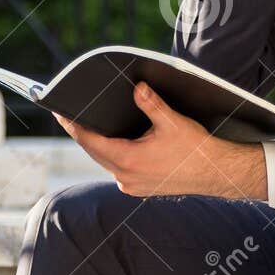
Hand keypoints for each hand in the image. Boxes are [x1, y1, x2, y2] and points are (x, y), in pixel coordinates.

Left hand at [55, 82, 267, 200]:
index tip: (60, 114)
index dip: (74, 126)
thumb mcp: (172, 121)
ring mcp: (132, 185)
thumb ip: (151, 103)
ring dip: (98, 146)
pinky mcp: (139, 188)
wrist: (214, 173)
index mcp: (129, 160)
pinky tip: (116, 144)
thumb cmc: (195, 148)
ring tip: (89, 127)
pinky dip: (113, 155)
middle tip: (69, 116)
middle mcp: (126, 177)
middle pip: (95, 152)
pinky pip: (118, 169)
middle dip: (83, 134)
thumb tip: (137, 87)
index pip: (91, 142)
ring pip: (106, 161)